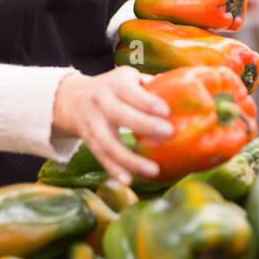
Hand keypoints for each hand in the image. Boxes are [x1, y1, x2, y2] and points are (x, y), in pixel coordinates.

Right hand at [52, 67, 173, 184]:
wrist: (74, 100)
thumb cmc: (115, 88)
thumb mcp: (128, 78)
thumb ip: (151, 85)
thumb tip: (184, 91)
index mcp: (115, 83)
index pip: (130, 91)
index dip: (147, 101)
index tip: (166, 111)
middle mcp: (101, 102)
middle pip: (119, 114)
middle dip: (144, 124)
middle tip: (169, 133)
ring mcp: (93, 123)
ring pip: (108, 143)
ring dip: (130, 159)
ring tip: (153, 170)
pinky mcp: (89, 142)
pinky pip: (101, 157)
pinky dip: (114, 170)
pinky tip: (129, 181)